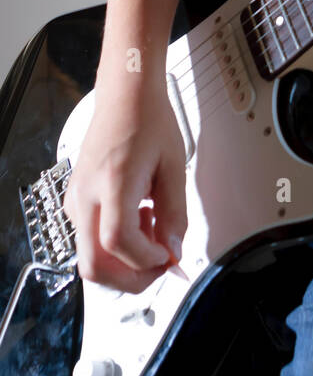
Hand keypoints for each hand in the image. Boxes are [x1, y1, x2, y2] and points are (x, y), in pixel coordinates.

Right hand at [62, 70, 187, 293]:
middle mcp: (85, 196)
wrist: (125, 96)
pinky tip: (138, 217)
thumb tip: (174, 251)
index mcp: (112, 183)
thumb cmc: (148, 121)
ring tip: (151, 226)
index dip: (147, 260)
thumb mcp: (175, 166)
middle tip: (161, 263)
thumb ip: (175, 213)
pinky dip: (115, 244)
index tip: (170, 255)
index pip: (118, 243)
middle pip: (94, 266)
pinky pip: (90, 239)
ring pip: (90, 258)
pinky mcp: (75, 201)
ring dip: (124, 260)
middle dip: (131, 278)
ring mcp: (75, 200)